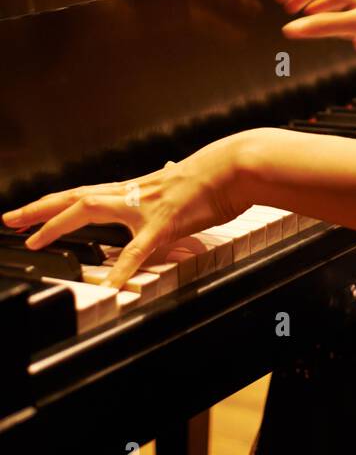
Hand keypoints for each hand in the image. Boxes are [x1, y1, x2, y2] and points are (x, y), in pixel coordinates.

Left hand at [1, 132, 247, 289]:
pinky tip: (108, 286)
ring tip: (34, 240)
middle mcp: (131, 193)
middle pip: (74, 197)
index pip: (82, 194)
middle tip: (7, 220)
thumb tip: (166, 174)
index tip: (23, 214)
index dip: (51, 204)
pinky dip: (120, 268)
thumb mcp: (179, 187)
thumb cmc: (213, 177)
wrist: (235, 168)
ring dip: (59, 224)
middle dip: (38, 208)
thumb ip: (167, 188)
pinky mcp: (164, 224)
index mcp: (133, 190)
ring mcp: (145, 207)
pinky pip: (137, 250)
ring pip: (91, 208)